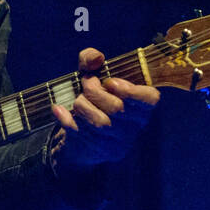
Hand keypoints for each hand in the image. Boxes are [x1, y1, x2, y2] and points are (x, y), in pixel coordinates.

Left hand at [50, 48, 159, 173]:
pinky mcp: (97, 151)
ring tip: (77, 100)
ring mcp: (116, 142)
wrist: (79, 136)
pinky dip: (66, 119)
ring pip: (99, 122)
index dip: (131, 89)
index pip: (150, 99)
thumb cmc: (91, 99)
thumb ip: (91, 59)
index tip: (111, 82)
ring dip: (82, 105)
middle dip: (94, 91)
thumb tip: (96, 58)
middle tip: (86, 84)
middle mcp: (133, 127)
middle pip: (117, 108)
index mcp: (141, 107)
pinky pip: (81, 133)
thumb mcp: (91, 75)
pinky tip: (59, 110)